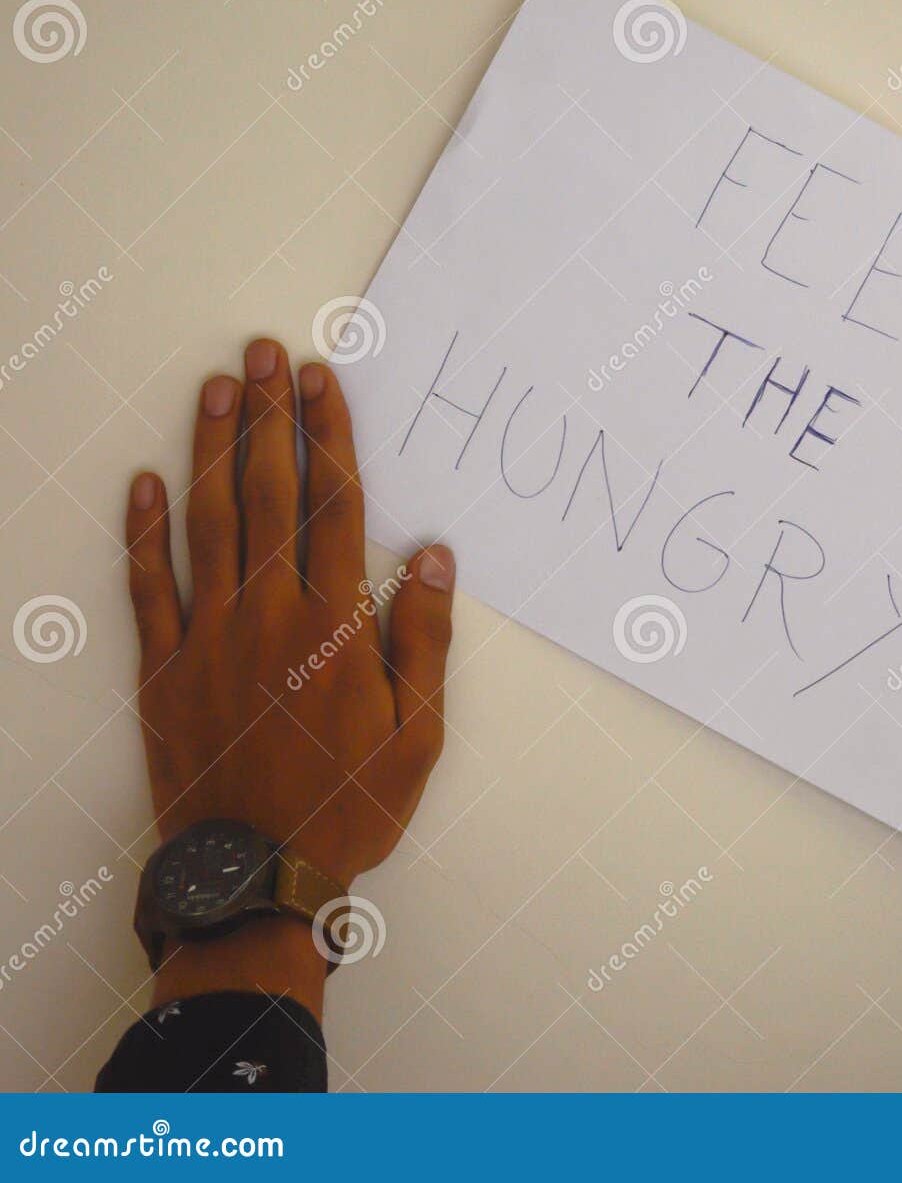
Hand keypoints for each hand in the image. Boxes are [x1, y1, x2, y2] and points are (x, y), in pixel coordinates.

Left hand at [125, 338, 454, 1013]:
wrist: (256, 872)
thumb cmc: (349, 804)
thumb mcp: (420, 734)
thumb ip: (423, 641)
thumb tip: (431, 559)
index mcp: (332, 625)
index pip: (332, 506)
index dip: (330, 436)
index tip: (325, 381)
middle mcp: (267, 613)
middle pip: (267, 494)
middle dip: (270, 417)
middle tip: (266, 355)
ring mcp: (208, 637)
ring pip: (207, 522)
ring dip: (212, 449)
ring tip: (217, 389)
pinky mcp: (164, 669)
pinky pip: (148, 586)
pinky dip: (145, 531)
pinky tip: (146, 482)